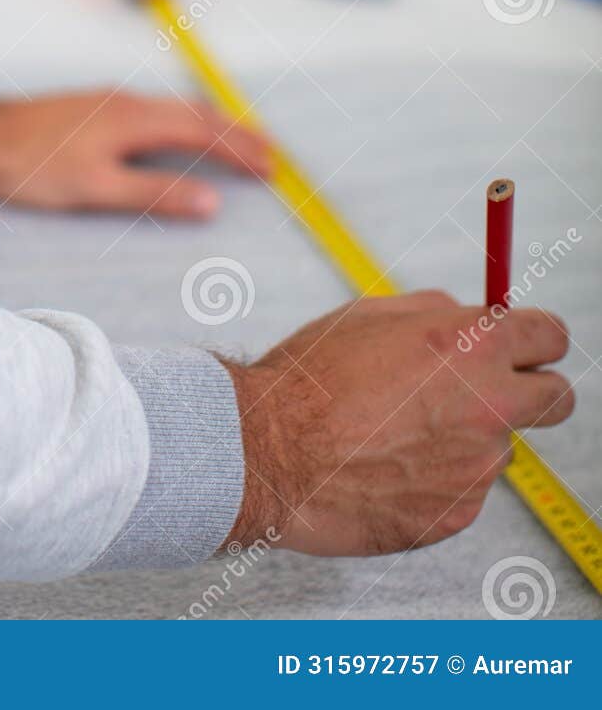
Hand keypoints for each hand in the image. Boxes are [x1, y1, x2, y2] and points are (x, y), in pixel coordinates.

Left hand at [0, 85, 272, 217]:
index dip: (240, 150)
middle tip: (271, 154)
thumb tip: (209, 202)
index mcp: (136, 119)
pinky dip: (186, 122)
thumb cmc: (31, 166)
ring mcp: (111, 101)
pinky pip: (158, 109)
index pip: (204, 134)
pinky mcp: (95, 107)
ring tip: (238, 142)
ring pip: (177, 109)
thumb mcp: (95, 189)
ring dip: (213, 125)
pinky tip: (180, 134)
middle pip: (197, 115)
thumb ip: (154, 194)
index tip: (273, 167)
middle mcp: (129, 102)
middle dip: (237, 134)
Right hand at [219, 291, 572, 555]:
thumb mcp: (370, 315)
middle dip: (533, 390)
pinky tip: (386, 467)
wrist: (270, 453)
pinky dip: (437, 479)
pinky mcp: (459, 513)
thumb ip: (436, 314)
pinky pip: (464, 488)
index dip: (535, 338)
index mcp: (471, 344)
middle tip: (488, 392)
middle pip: (557, 398)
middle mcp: (488, 404)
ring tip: (395, 433)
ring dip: (465, 437)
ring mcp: (477, 465)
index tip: (524, 345)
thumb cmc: (310, 379)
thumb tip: (468, 317)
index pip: (549, 335)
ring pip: (497, 446)